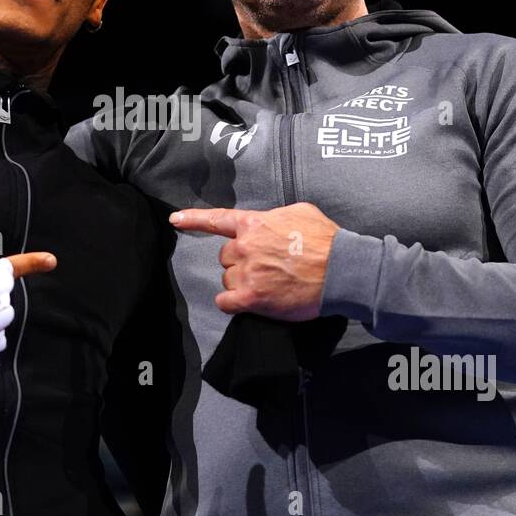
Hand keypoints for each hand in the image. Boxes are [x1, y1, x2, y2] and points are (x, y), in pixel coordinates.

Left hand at [169, 202, 339, 321]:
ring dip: (242, 283)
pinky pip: (226, 302)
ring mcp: (247, 272)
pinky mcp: (253, 298)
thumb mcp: (300, 212)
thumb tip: (270, 222)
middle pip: (225, 257)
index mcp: (254, 223)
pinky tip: (248, 302)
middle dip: (240, 262)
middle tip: (265, 268)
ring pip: (228, 280)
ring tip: (268, 284)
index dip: (192, 219)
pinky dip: (233, 303)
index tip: (175, 220)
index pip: (217, 219)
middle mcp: (245, 246)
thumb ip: (275, 216)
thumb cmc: (326, 240)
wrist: (340, 269)